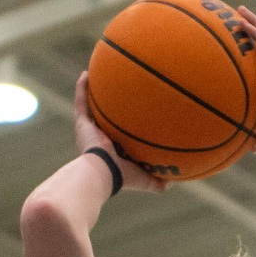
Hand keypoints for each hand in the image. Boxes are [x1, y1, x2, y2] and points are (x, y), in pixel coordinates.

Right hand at [72, 74, 165, 193]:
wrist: (103, 173)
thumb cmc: (125, 177)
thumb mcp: (146, 179)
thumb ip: (159, 181)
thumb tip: (174, 182)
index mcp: (113, 152)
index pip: (118, 137)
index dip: (122, 129)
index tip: (130, 118)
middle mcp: (99, 140)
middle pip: (104, 120)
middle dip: (108, 110)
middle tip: (116, 94)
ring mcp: (89, 132)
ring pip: (90, 109)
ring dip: (91, 95)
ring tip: (97, 78)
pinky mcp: (81, 125)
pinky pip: (81, 103)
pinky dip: (81, 89)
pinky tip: (86, 74)